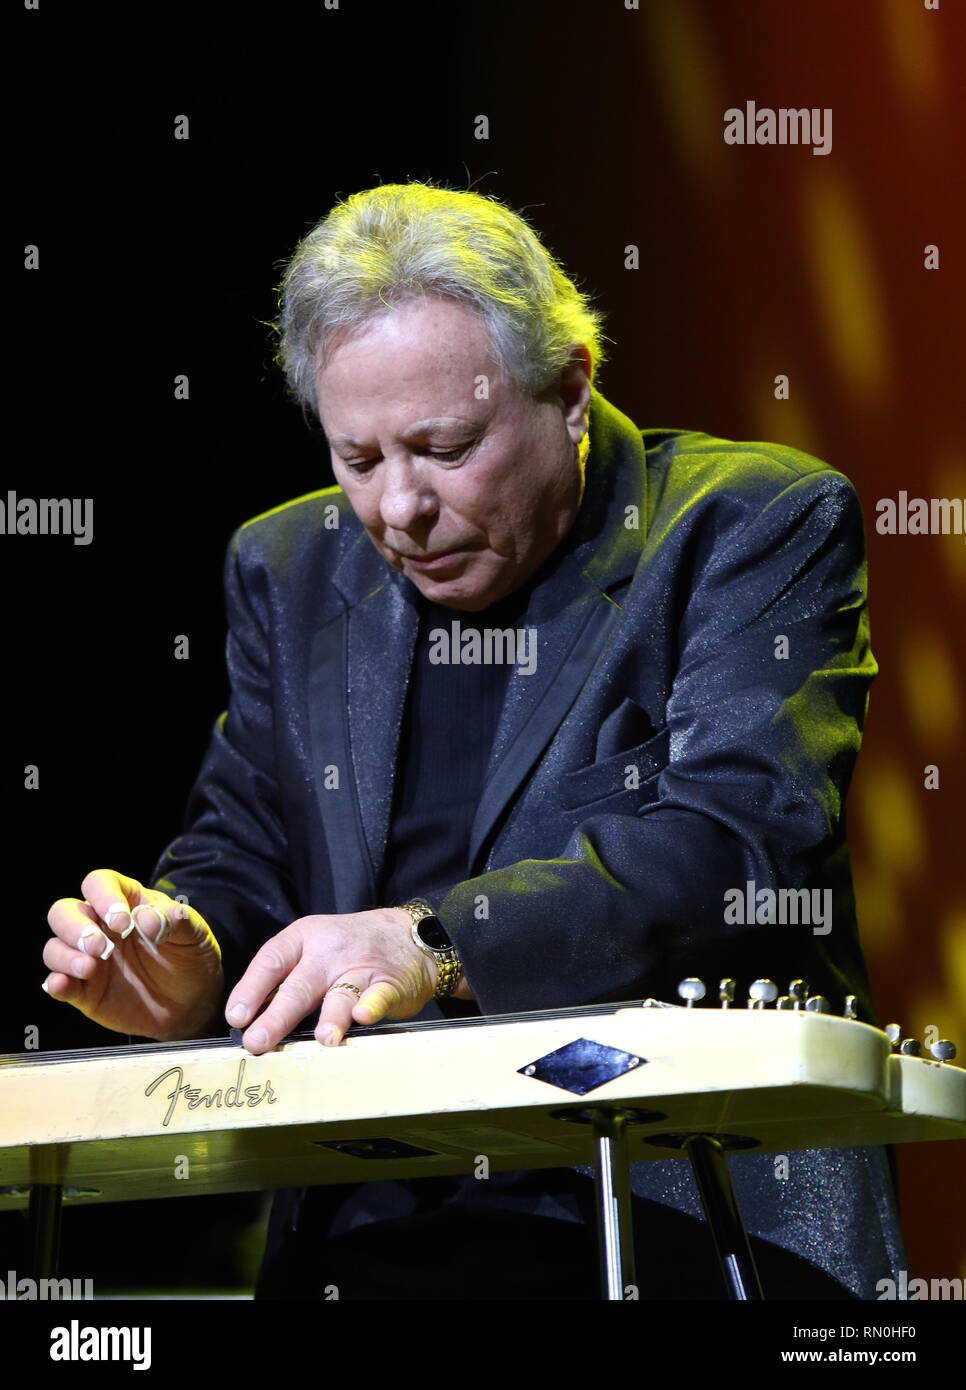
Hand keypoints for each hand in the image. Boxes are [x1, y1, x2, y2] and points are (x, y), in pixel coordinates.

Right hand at [43, 868, 224, 1041]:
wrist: (192, 1002)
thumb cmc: (190, 957)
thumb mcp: (195, 935)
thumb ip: (176, 921)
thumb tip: (145, 917)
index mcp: (126, 901)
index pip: (99, 884)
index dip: (104, 897)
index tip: (123, 922)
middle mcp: (99, 926)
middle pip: (64, 912)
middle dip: (75, 927)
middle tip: (99, 947)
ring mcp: (88, 958)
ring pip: (55, 947)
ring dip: (65, 956)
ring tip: (90, 968)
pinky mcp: (83, 990)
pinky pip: (57, 981)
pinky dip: (55, 983)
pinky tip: (62, 986)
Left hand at [225, 907, 469, 1053]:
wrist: (408, 934)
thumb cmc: (347, 949)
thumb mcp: (312, 949)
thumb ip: (283, 981)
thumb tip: (246, 1021)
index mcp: (304, 938)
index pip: (272, 961)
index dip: (251, 989)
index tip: (236, 1017)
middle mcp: (330, 952)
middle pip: (299, 986)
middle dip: (277, 1016)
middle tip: (258, 1041)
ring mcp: (361, 967)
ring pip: (340, 994)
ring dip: (330, 1017)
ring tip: (322, 1039)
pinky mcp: (390, 984)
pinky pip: (379, 996)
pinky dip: (372, 1006)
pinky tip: (363, 1016)